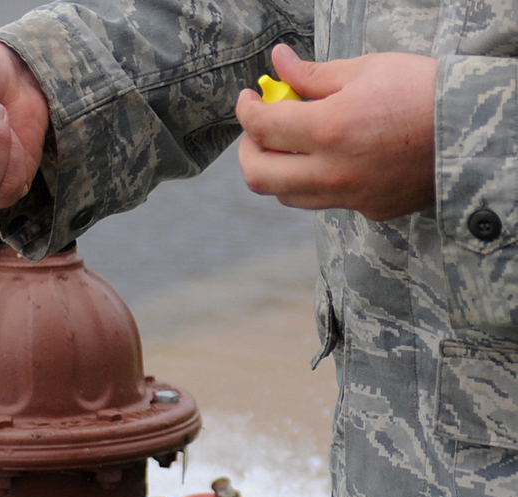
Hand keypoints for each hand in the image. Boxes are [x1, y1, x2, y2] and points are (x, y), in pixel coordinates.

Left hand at [236, 45, 437, 220]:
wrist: (475, 130)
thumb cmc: (423, 92)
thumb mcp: (367, 70)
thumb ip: (313, 74)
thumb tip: (279, 63)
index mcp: (330, 130)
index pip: (262, 127)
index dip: (246, 110)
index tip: (249, 98)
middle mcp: (333, 172)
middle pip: (259, 177)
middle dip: (248, 150)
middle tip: (258, 130)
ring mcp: (349, 196)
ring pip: (286, 195)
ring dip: (276, 169)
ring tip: (290, 143)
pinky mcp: (367, 209)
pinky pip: (323, 200)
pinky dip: (313, 180)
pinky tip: (329, 157)